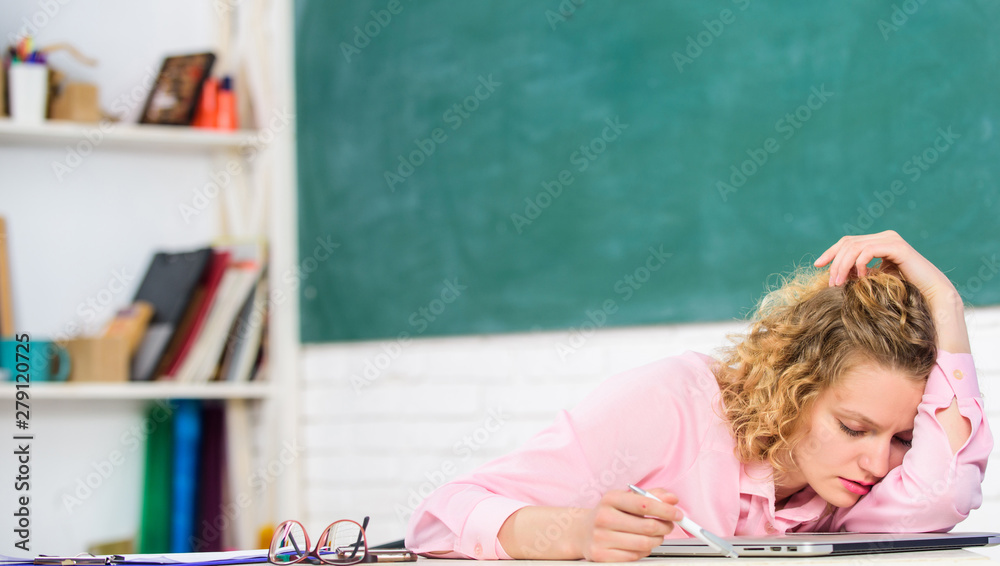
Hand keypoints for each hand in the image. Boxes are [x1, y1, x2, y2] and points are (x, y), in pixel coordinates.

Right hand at [572, 488, 680, 561]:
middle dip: (665, 527)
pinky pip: (635, 556)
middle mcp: (603, 517)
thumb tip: (672, 498)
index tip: (677, 513)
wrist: (582, 532)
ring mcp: (601, 538)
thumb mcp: (625, 499)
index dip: (665, 510)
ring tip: (655, 535)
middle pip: (648, 526)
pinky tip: (639, 544)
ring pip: (644, 544)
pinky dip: (644, 551)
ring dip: (656, 540)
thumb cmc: (609, 514)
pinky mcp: (602, 556)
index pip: (644, 504)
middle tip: (668, 525)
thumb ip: (650, 496)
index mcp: (610, 499)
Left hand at [813, 230, 968, 352]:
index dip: (830, 252)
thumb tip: (835, 274)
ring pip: (855, 247)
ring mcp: (891, 240)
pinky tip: (859, 278)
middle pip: (848, 243)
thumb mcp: (874, 280)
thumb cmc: (903, 291)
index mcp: (878, 241)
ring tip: (839, 283)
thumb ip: (858, 273)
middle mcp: (884, 237)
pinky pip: (868, 251)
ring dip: (843, 266)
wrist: (931, 295)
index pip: (847, 242)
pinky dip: (859, 264)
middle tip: (830, 282)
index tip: (817, 265)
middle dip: (835, 262)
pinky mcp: (897, 247)